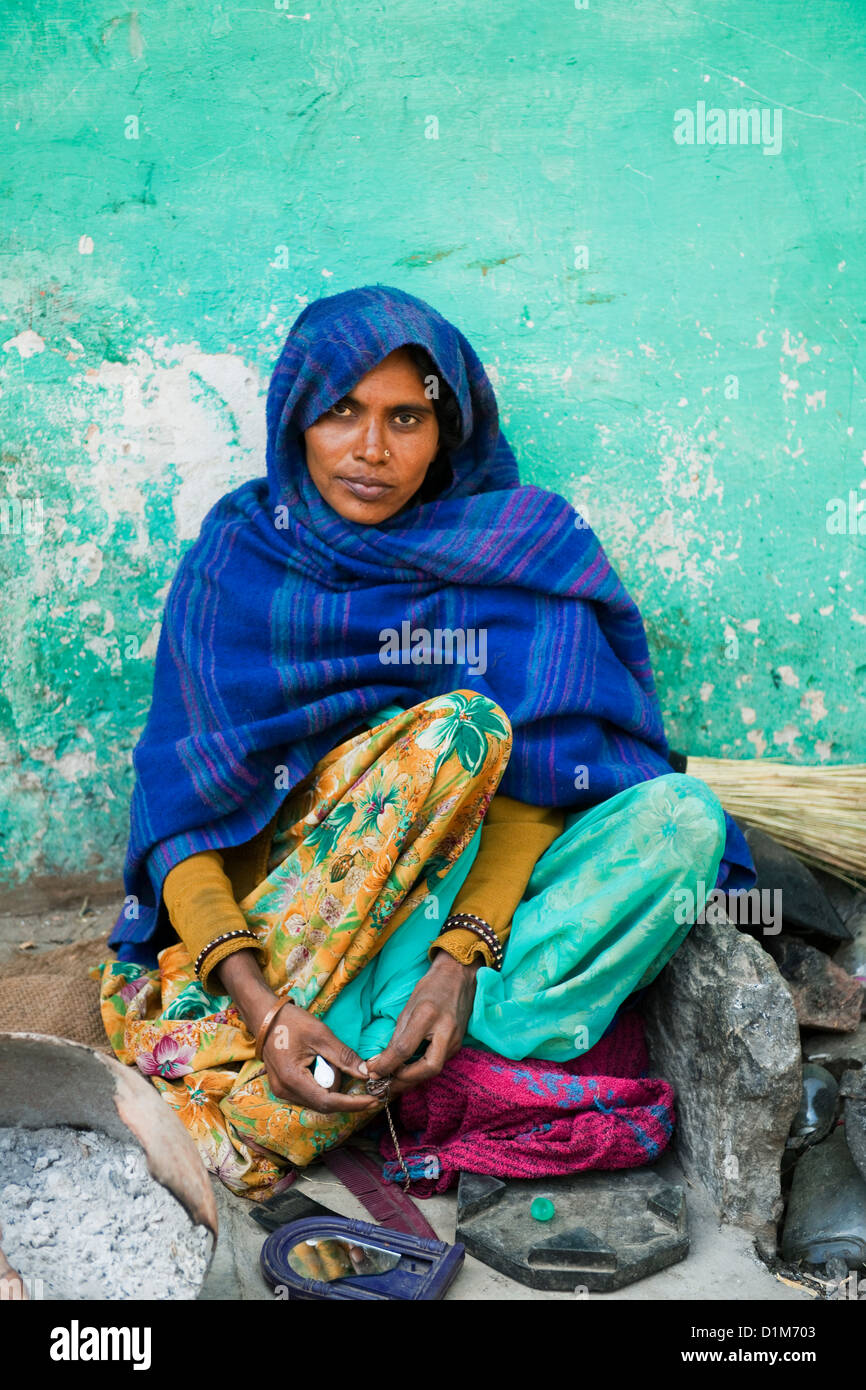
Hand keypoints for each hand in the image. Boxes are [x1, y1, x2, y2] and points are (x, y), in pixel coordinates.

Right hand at [259, 1000, 379, 1114]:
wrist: (264, 1017)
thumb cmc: (291, 1022)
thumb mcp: (321, 1035)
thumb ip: (344, 1056)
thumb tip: (366, 1074)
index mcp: (292, 1079)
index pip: (328, 1102)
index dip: (353, 1103)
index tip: (374, 1100)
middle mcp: (285, 1091)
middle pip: (324, 1102)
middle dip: (340, 1087)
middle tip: (343, 1063)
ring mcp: (282, 1091)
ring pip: (318, 1099)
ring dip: (330, 1083)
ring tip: (326, 1057)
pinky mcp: (284, 1088)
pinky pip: (310, 1093)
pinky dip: (321, 1082)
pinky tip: (320, 1063)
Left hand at [365, 950, 479, 1096]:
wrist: (459, 977)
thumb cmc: (430, 988)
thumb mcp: (408, 1007)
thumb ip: (397, 1035)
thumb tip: (381, 1060)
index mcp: (428, 1015)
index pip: (405, 1049)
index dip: (387, 1064)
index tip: (372, 1072)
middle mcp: (446, 1031)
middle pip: (428, 1068)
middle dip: (405, 1081)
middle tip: (386, 1085)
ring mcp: (455, 1040)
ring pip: (434, 1069)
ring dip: (412, 1079)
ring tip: (392, 1083)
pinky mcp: (457, 1045)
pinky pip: (437, 1064)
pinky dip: (421, 1071)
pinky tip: (407, 1073)